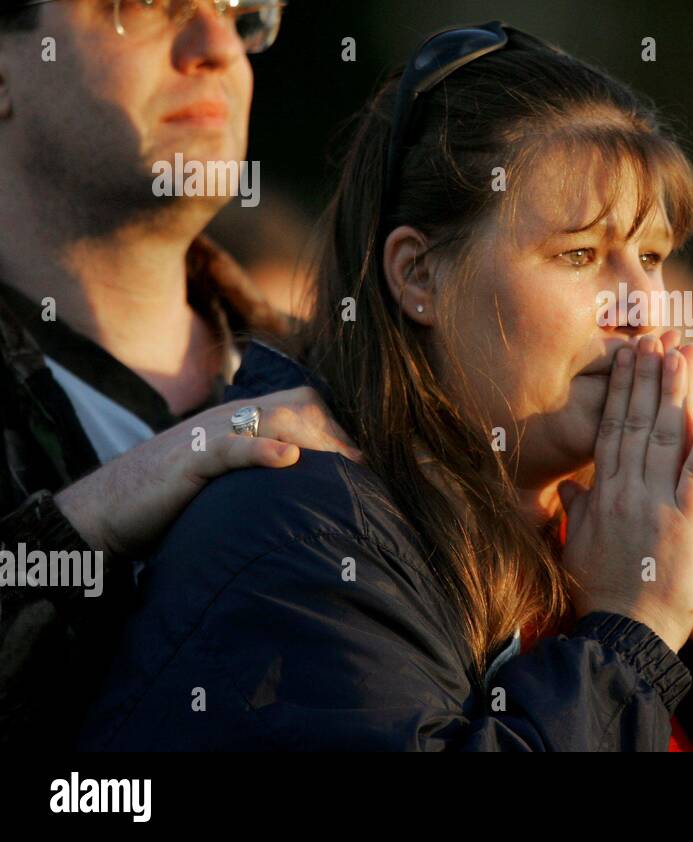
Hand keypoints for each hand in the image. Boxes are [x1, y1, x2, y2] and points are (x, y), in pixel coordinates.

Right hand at [55, 387, 361, 558]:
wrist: (104, 511)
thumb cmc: (166, 501)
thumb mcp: (220, 480)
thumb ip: (255, 476)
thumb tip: (300, 488)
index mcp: (237, 422)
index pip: (300, 405)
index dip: (335, 428)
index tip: (364, 458)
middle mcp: (227, 420)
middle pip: (296, 406)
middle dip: (335, 434)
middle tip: (364, 466)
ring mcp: (207, 437)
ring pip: (272, 420)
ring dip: (314, 440)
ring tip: (346, 462)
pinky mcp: (188, 462)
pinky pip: (228, 448)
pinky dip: (259, 450)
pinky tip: (288, 458)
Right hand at [558, 332, 692, 651]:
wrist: (626, 634)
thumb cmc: (602, 595)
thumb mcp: (577, 549)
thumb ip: (575, 514)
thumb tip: (567, 489)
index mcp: (601, 493)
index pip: (610, 429)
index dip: (621, 390)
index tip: (627, 356)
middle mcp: (626, 489)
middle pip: (636, 420)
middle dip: (646, 375)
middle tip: (653, 336)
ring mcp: (656, 501)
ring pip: (665, 434)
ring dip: (673, 390)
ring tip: (679, 350)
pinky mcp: (686, 519)